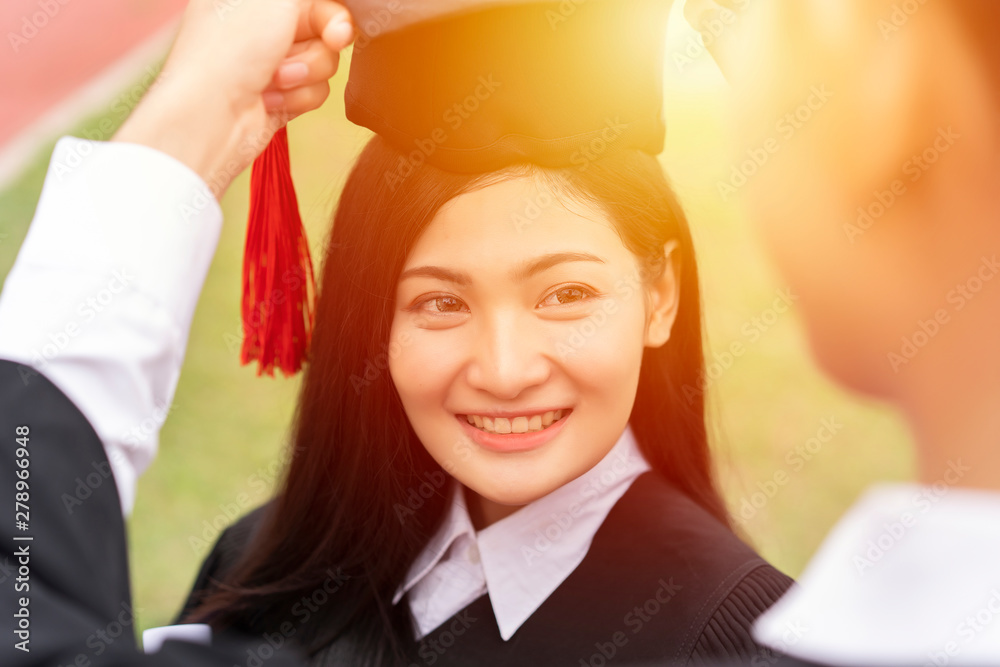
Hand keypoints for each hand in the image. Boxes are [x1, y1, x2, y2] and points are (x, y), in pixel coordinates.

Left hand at [113, 0, 353, 196]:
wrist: (213, 115)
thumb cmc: (231, 48)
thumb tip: (330, 5)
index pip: (310, 0)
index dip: (331, 11)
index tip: (337, 26)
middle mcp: (261, 24)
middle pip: (324, 25)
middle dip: (320, 42)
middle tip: (325, 44)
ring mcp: (271, 61)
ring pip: (324, 61)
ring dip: (306, 72)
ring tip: (274, 79)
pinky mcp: (282, 96)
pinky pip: (316, 91)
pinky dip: (298, 96)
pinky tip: (269, 100)